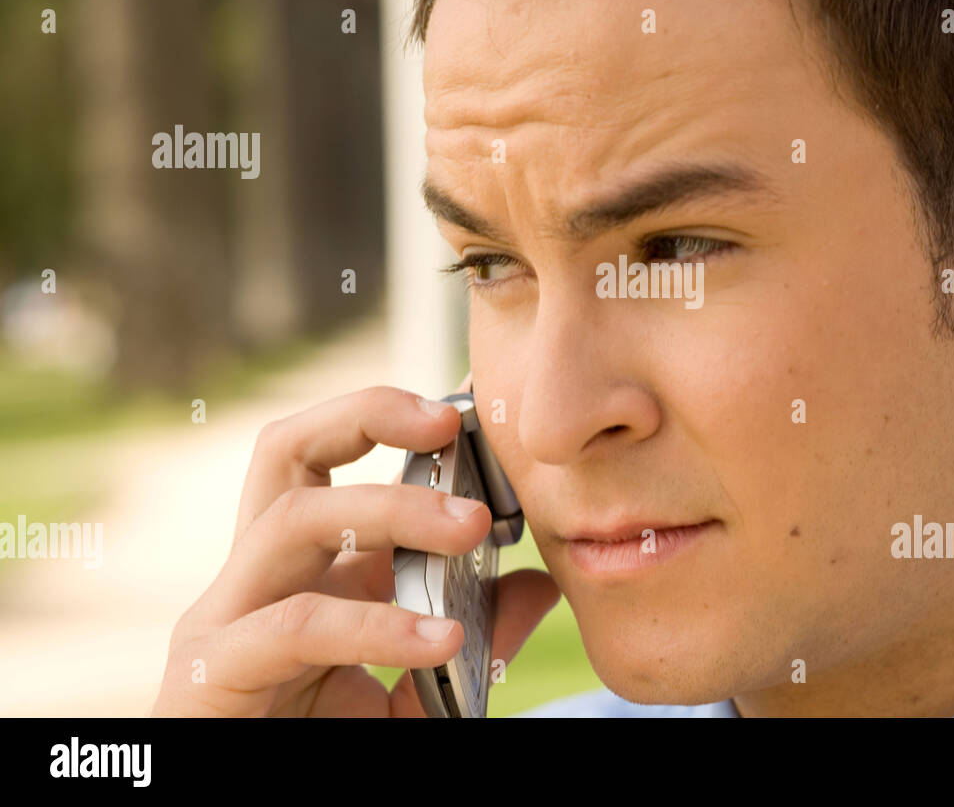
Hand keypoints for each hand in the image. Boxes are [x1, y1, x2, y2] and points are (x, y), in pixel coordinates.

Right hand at [151, 386, 559, 715]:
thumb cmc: (327, 752)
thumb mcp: (420, 695)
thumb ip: (474, 640)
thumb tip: (539, 585)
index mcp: (307, 568)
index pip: (336, 458)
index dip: (398, 418)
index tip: (474, 405)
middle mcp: (260, 577)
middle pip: (285, 447)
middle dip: (366, 413)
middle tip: (451, 423)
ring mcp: (225, 617)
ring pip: (292, 518)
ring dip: (389, 509)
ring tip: (472, 525)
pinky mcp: (212, 673)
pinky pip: (297, 624)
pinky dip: (374, 625)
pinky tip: (440, 637)